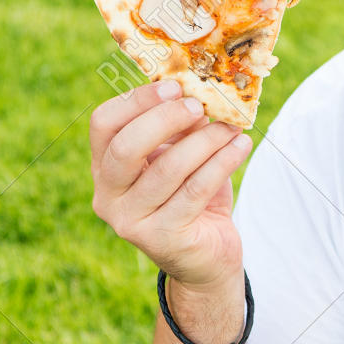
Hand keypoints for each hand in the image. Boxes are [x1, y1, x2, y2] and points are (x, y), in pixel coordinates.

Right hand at [89, 80, 253, 294]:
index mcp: (105, 168)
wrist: (205, 257)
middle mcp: (108, 196)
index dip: (137, 100)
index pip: (104, 124)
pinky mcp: (162, 239)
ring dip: (205, 141)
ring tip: (231, 127)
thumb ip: (180, 127)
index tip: (174, 87)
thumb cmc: (190, 197)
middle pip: (126, 147)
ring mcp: (131, 222)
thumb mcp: (180, 156)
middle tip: (199, 106)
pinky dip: (221, 163)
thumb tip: (199, 90)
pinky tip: (240, 146)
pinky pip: (195, 191)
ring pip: (167, 169)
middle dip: (165, 119)